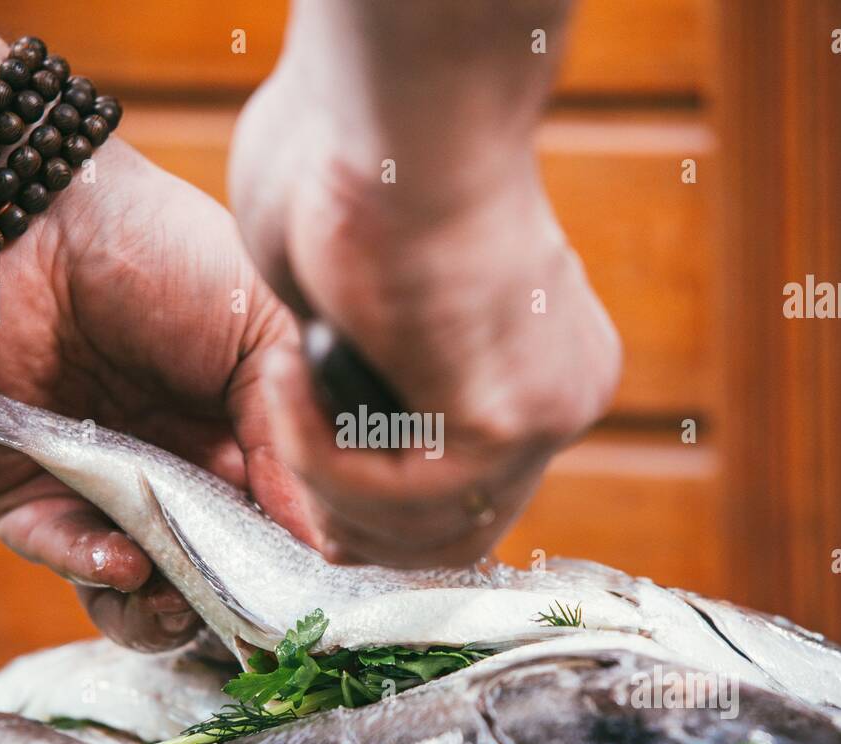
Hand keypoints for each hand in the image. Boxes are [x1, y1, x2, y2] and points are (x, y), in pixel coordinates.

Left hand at [0, 142, 315, 649]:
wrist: (37, 216)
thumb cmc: (163, 255)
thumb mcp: (267, 336)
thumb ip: (291, 435)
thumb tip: (322, 536)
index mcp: (231, 438)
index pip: (264, 524)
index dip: (282, 562)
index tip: (305, 587)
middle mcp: (165, 470)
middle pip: (201, 567)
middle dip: (222, 599)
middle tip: (239, 608)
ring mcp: (94, 484)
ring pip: (128, 585)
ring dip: (156, 611)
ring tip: (177, 601)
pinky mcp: (20, 487)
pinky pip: (54, 547)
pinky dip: (87, 565)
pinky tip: (122, 560)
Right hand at [228, 10, 621, 567]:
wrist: (395, 109)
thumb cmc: (356, 159)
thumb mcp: (346, 291)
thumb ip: (355, 369)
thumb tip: (331, 405)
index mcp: (535, 362)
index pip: (468, 498)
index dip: (373, 511)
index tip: (305, 475)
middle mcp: (558, 395)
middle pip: (456, 537)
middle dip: (349, 520)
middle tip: (284, 458)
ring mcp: (546, 412)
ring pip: (425, 533)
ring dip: (321, 475)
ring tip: (282, 380)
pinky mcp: (511, 419)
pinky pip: (399, 495)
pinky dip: (320, 453)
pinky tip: (290, 377)